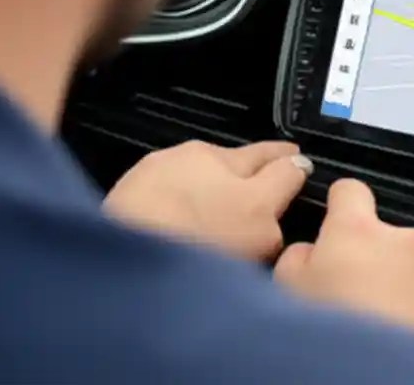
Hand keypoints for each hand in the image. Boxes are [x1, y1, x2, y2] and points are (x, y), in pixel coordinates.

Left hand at [104, 140, 311, 261]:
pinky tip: (175, 233)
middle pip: (226, 165)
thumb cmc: (194, 240)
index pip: (266, 152)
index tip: (296, 158)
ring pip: (190, 181)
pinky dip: (173, 212)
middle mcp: (187, 156)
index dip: (287, 158)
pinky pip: (161, 201)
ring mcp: (152, 175)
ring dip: (202, 194)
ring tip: (211, 225)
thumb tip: (296, 165)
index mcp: (225, 157)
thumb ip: (282, 185)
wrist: (117, 260)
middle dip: (241, 176)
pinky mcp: (123, 199)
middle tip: (256, 198)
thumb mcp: (260, 222)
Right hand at [274, 179, 413, 336]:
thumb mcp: (287, 290)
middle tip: (347, 296)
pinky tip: (397, 339)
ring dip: (394, 288)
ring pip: (408, 270)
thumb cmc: (334, 335)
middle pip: (382, 238)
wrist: (383, 378)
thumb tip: (310, 252)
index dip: (339, 204)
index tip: (335, 216)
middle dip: (368, 260)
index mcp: (357, 231)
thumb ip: (298, 257)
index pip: (350, 191)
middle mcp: (403, 243)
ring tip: (372, 325)